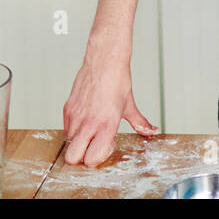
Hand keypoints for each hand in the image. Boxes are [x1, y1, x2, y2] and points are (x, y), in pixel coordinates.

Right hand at [62, 46, 157, 166]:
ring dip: (78, 141)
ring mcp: (75, 116)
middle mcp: (88, 123)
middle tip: (92, 146)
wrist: (105, 61)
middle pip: (72, 158)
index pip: (91, 158)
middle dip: (81, 157)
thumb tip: (152, 132)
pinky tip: (85, 119)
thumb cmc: (117, 81)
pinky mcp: (67, 108)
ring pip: (69, 142)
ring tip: (91, 129)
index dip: (96, 157)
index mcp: (106, 125)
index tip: (104, 148)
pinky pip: (66, 128)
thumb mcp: (129, 105)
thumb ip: (140, 123)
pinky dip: (74, 128)